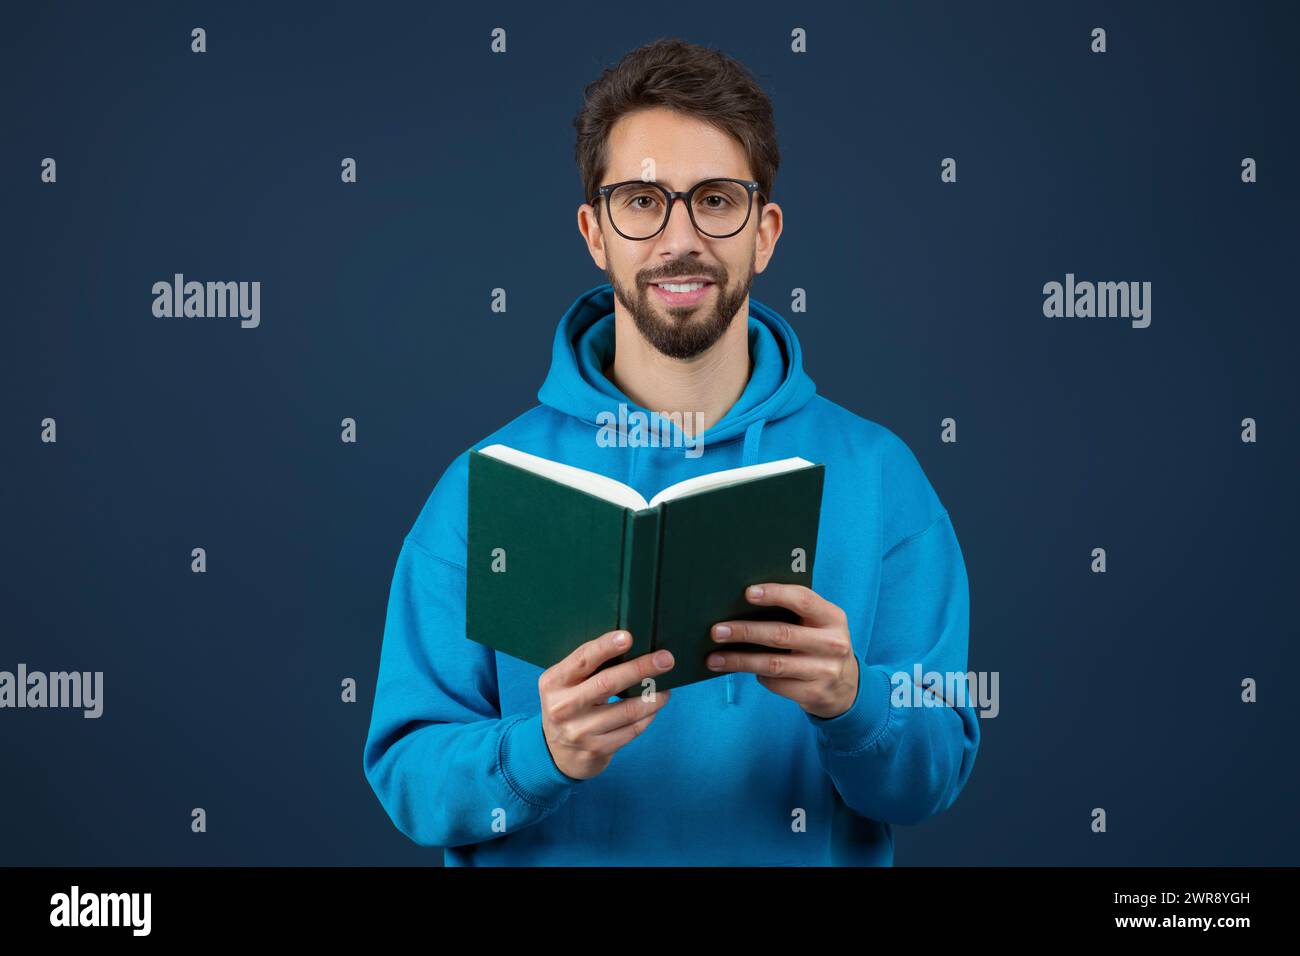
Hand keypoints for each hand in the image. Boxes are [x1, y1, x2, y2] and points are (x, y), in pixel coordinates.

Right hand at [538, 629, 674, 779]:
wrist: (558, 753)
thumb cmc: (569, 705)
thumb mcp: (565, 684)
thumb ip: (587, 667)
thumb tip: (630, 644)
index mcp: (553, 682)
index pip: (582, 660)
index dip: (606, 647)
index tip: (629, 637)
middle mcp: (562, 707)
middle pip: (608, 683)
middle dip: (641, 668)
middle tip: (666, 659)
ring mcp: (579, 732)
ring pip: (626, 710)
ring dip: (652, 697)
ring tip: (665, 688)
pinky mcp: (596, 750)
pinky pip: (631, 730)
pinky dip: (648, 716)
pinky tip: (654, 707)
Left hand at [708, 584, 858, 718]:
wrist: (846, 687)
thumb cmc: (819, 644)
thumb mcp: (818, 624)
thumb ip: (794, 611)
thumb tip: (744, 602)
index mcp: (832, 617)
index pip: (803, 600)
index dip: (775, 594)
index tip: (747, 592)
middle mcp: (833, 644)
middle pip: (781, 635)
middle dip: (745, 632)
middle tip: (717, 631)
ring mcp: (825, 671)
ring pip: (773, 664)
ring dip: (739, 660)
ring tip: (714, 658)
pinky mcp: (814, 694)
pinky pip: (775, 683)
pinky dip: (757, 675)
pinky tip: (742, 669)